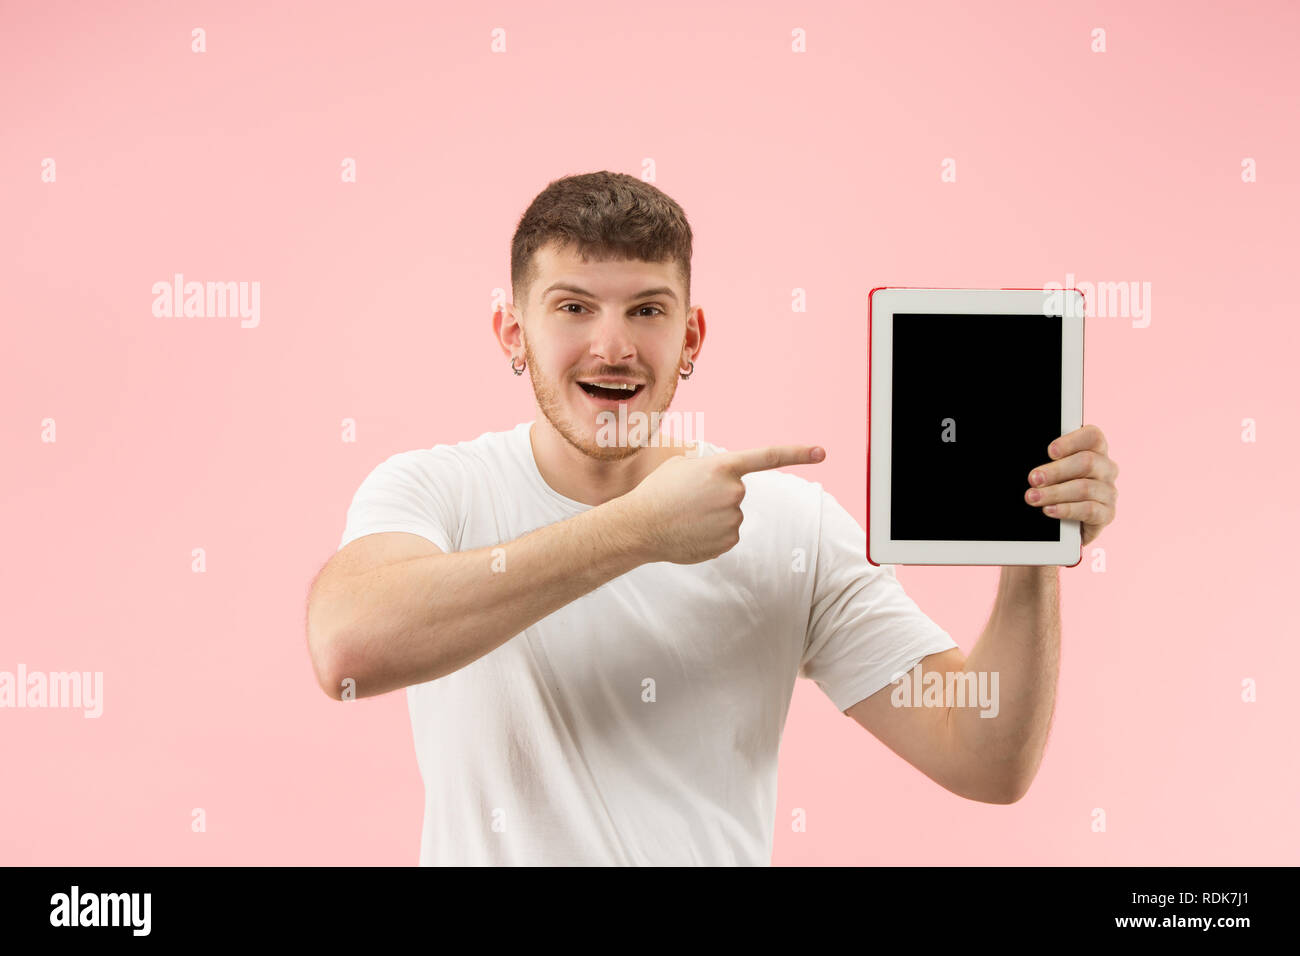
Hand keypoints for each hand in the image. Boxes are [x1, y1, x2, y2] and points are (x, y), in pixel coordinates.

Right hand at [619, 444, 825, 563]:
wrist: (640, 526)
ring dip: (712, 516)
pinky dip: (710, 534)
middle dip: (717, 496)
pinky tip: (690, 532)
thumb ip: (709, 468)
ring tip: (685, 517)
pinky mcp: (729, 541)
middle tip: (687, 500)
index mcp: (723, 467)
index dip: (797, 454)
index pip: (768, 457)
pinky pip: (726, 534)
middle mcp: (734, 492)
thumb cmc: (656, 492)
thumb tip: (721, 480)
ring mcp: (733, 519)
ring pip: (730, 515)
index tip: (822, 452)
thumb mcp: (682, 466)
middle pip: (735, 493)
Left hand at [1024, 424, 1117, 547]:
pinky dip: (1065, 509)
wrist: (1070, 524)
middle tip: (1034, 479)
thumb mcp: (1055, 471)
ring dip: (1054, 493)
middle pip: (1087, 462)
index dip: (1071, 442)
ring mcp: (1109, 491)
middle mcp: (1106, 468)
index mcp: (1096, 451)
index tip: (1050, 451)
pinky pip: (1087, 510)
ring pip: (1084, 487)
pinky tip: (1049, 510)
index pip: (1092, 436)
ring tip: (1033, 497)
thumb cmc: (1060, 488)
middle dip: (1055, 471)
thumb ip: (1051, 463)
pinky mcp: (1106, 513)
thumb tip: (1035, 469)